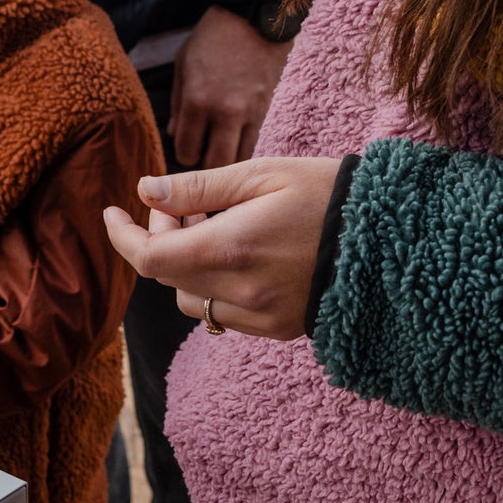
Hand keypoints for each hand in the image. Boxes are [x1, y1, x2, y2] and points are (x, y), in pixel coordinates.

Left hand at [101, 156, 343, 340]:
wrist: (389, 237)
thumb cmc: (325, 193)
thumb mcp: (261, 174)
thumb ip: (198, 187)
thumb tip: (145, 191)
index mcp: (232, 248)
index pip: (150, 259)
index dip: (122, 238)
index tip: (112, 213)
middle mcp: (241, 291)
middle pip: (167, 277)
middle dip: (160, 239)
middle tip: (183, 205)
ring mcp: (261, 316)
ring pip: (192, 301)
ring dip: (186, 266)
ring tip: (213, 226)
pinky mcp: (278, 329)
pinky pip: (224, 315)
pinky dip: (216, 286)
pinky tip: (239, 254)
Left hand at [168, 7, 290, 170]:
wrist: (255, 17)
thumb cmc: (213, 37)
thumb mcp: (183, 63)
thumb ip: (177, 103)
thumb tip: (174, 133)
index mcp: (197, 101)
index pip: (187, 152)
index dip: (185, 154)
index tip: (188, 147)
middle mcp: (225, 112)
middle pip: (215, 166)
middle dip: (207, 168)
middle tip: (206, 157)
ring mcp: (251, 114)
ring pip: (241, 160)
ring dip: (231, 161)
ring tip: (224, 152)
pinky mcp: (270, 111)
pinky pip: (258, 143)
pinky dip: (247, 147)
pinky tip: (241, 141)